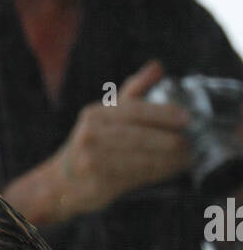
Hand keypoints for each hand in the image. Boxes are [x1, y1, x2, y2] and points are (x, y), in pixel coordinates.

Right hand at [3, 61, 192, 224]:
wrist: (60, 183)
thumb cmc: (90, 145)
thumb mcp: (105, 115)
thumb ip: (132, 92)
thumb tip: (157, 66)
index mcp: (95, 114)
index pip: (133, 110)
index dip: (161, 113)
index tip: (185, 118)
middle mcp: (91, 135)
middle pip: (138, 136)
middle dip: (169, 140)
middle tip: (190, 143)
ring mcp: (92, 160)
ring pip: (140, 158)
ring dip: (168, 159)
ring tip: (186, 157)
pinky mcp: (98, 183)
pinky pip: (135, 176)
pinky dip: (157, 173)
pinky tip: (170, 170)